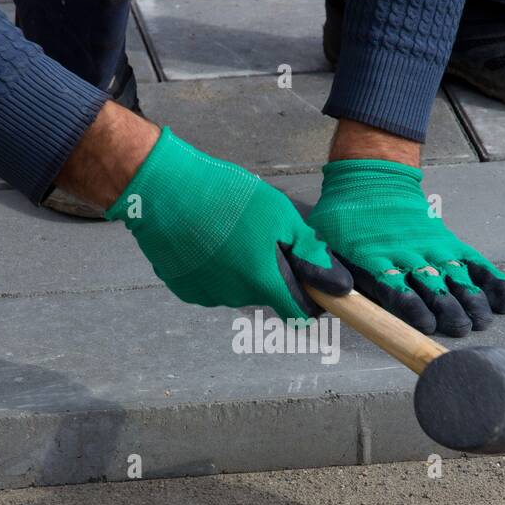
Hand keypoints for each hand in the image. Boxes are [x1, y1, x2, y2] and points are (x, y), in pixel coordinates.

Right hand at [106, 127, 351, 319]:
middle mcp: (236, 297)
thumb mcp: (280, 215)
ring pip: (237, 289)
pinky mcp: (184, 290)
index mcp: (264, 280)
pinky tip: (204, 242)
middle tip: (257, 235)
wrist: (165, 191)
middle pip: (267, 294)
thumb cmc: (227, 197)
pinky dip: (212, 270)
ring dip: (239, 270)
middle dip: (269, 272)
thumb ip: (310, 252)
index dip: (310, 301)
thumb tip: (339, 285)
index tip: (308, 283)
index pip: (299, 314)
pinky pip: (209, 286)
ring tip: (226, 233)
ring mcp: (207, 296)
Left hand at [306, 159, 504, 335]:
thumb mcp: (321, 240)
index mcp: (373, 258)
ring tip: (481, 321)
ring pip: (456, 277)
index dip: (413, 306)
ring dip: (471, 301)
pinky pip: (474, 262)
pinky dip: (491, 281)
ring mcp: (430, 248)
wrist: (371, 180)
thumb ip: (322, 267)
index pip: (396, 287)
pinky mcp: (447, 242)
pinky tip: (504, 301)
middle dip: (449, 310)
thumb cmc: (343, 221)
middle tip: (461, 328)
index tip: (426, 323)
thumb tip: (331, 295)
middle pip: (432, 286)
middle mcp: (406, 255)